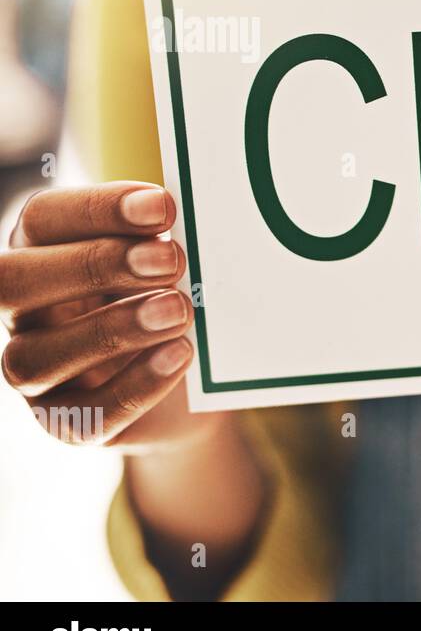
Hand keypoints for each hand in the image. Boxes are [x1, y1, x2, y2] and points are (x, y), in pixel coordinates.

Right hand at [0, 182, 213, 449]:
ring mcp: (36, 373)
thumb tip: (188, 217)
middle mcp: (24, 312)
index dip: (98, 209)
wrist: (193, 385)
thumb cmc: (172, 299)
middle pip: (13, 282)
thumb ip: (165, 242)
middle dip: (94, 264)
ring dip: (111, 329)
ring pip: (33, 358)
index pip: (42, 219)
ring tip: (179, 310)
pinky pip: (85, 415)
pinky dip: (136, 385)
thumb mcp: (170, 266)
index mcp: (42, 254)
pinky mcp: (68, 423)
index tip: (163, 207)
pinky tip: (180, 354)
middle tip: (171, 259)